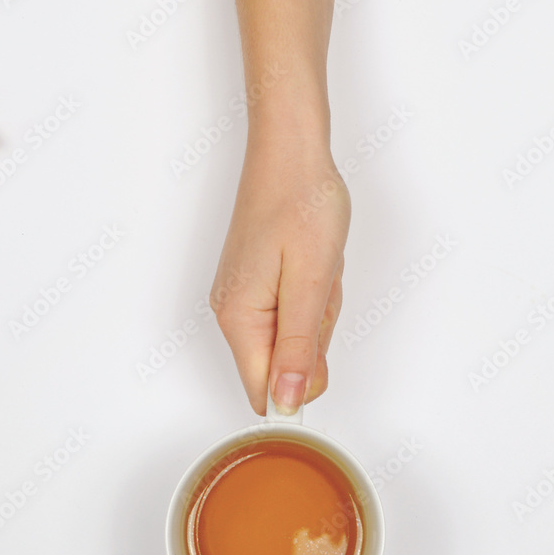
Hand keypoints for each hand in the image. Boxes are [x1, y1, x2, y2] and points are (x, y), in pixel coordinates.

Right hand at [210, 136, 350, 415]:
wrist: (292, 151)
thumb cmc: (301, 203)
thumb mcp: (310, 284)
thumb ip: (297, 349)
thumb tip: (286, 403)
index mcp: (240, 319)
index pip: (264, 392)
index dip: (300, 383)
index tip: (317, 338)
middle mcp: (233, 314)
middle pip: (284, 367)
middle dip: (315, 337)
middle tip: (320, 290)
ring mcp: (244, 300)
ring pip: (294, 340)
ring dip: (317, 313)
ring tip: (317, 269)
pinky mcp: (257, 288)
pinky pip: (294, 316)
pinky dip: (313, 297)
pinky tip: (312, 265)